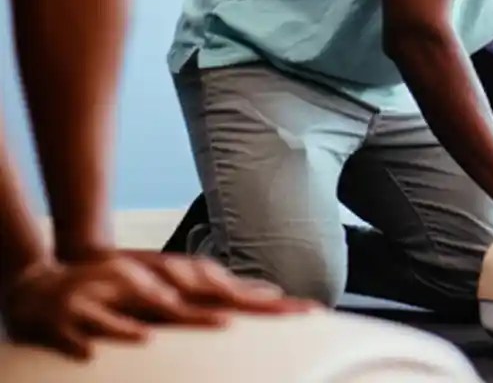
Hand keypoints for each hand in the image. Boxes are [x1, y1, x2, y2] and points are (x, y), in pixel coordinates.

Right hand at [1, 252, 313, 357]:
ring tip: (221, 323)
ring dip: (188, 315)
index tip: (311, 311)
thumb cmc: (130, 283)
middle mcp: (161, 285)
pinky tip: (136, 342)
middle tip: (282, 312)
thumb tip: (273, 293)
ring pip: (162, 305)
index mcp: (185, 283)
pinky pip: (100, 326)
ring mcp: (126, 295)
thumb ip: (224, 290)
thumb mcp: (180, 283)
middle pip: (213, 294)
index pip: (238, 294)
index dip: (275, 305)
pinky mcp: (85, 312)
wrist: (57, 276)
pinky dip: (117, 332)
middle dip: (249, 303)